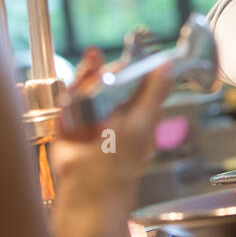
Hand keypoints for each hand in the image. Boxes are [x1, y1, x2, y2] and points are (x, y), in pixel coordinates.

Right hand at [51, 48, 174, 204]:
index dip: (134, 66)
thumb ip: (154, 92)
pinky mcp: (67, 124)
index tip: (134, 48)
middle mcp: (111, 115)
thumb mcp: (143, 121)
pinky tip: (77, 81)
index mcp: (135, 115)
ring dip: (89, 73)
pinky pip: (68, 100)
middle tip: (114, 63)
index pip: (135, 83)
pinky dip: (71, 89)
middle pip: (108, 82)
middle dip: (110, 68)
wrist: (91, 188)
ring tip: (93, 60)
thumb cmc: (121, 164)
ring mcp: (89, 119)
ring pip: (87, 87)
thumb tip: (168, 66)